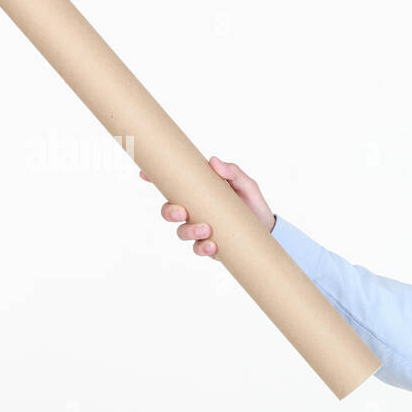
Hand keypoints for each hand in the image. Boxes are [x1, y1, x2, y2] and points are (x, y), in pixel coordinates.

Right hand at [140, 156, 275, 257]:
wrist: (267, 231)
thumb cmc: (252, 205)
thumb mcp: (247, 186)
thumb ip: (233, 173)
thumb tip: (214, 161)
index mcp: (200, 193)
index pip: (173, 186)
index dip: (154, 180)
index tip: (144, 175)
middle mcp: (195, 211)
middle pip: (169, 211)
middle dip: (169, 212)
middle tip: (181, 212)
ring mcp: (200, 229)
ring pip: (181, 232)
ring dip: (189, 231)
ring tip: (206, 230)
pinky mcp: (210, 246)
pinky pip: (198, 249)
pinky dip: (203, 248)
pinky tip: (212, 246)